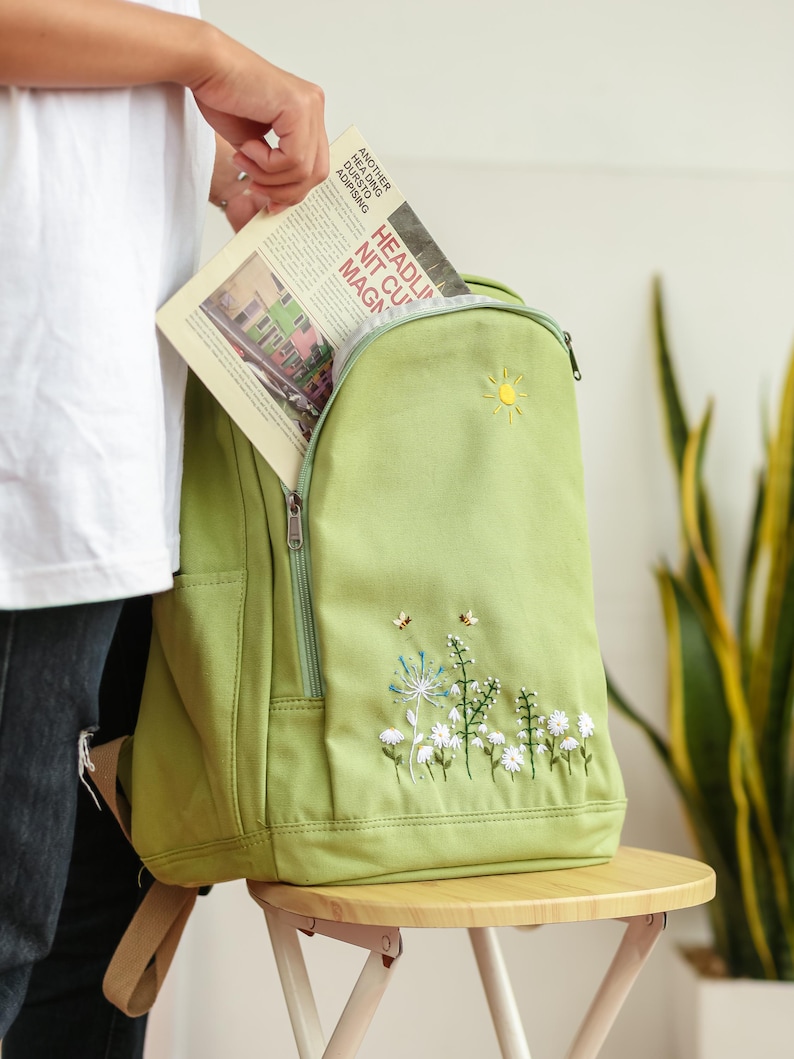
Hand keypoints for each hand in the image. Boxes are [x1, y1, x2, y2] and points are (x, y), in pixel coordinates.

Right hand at [189, 34, 328, 213]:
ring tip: (244, 159)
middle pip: (317, 172)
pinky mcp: (299, 107)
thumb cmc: (221, 97)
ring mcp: (310, 105)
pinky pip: (293, 159)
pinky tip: (248, 146)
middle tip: (254, 185)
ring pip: (304, 170)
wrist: (205, 67)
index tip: (270, 203)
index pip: (315, 165)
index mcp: (306, 113)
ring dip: (269, 176)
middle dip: (284, 190)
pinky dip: (266, 163)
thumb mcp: (254, 145)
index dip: (294, 191)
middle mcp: (314, 106)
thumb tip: (282, 201)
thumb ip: (274, 166)